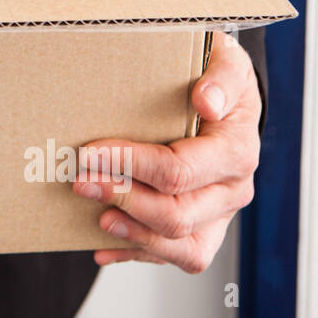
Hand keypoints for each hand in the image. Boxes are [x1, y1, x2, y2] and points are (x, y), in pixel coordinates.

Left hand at [71, 31, 260, 272]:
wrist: (226, 97)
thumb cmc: (218, 77)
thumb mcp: (225, 60)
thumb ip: (219, 75)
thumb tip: (206, 101)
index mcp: (237, 150)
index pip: (179, 171)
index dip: (130, 165)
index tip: (90, 153)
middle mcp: (233, 189)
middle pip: (177, 214)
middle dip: (122, 199)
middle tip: (80, 182)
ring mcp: (220, 214)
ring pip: (183, 247)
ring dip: (134, 235)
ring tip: (98, 219)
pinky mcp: (205, 229)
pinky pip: (176, 257)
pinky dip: (137, 253)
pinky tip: (104, 247)